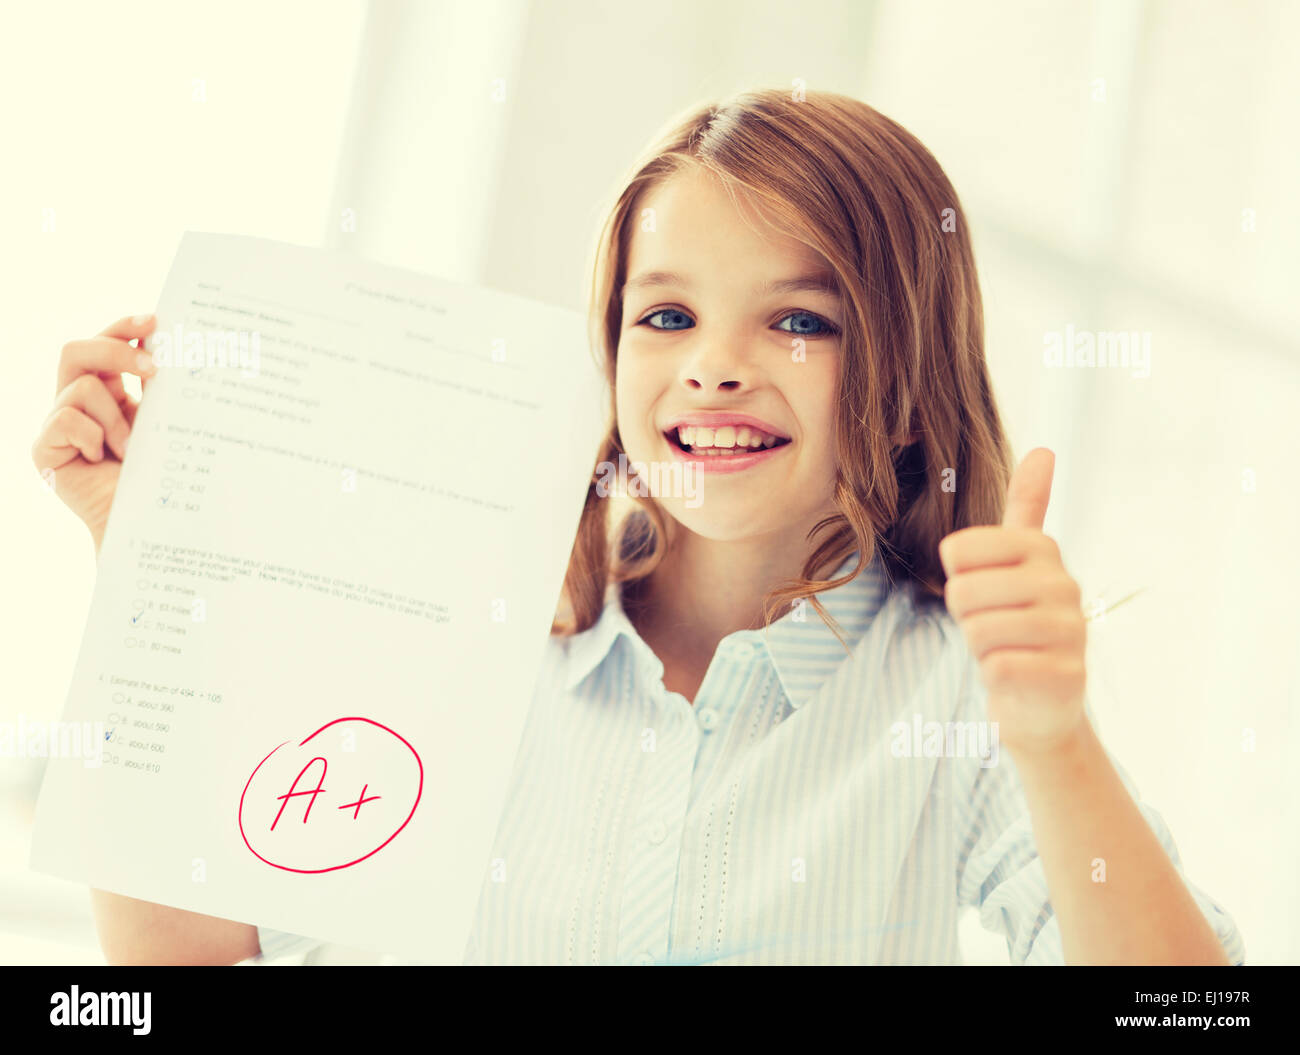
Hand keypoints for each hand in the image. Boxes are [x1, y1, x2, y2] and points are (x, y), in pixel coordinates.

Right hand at [31, 314, 158, 553]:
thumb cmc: (161, 474)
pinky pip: (66, 419)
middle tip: (153, 368)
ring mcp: (57, 425)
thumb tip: (170, 343)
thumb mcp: (163, 421)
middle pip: (77, 350)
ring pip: (81, 388)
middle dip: (116, 351)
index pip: (103, 343)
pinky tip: (103, 459)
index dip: (123, 327)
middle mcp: (77, 403)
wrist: (147, 523)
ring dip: (116, 419)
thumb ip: (158, 386)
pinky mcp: (44, 449)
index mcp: (106, 391)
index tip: (155, 320)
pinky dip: (94, 436)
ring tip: (130, 450)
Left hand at [938, 447, 1087, 757]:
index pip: (957, 551)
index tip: (985, 590)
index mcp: (1041, 549)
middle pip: (962, 591)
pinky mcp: (1066, 675)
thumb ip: (1026, 506)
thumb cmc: (1015, 624)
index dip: (957, 578)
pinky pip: (997, 667)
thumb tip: (1045, 449)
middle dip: (966, 617)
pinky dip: (996, 677)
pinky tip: (1019, 676)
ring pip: (978, 630)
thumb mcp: (1015, 562)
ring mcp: (1071, 630)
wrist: (1041, 701)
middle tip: (994, 627)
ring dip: (981, 648)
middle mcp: (1063, 584)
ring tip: (1007, 650)